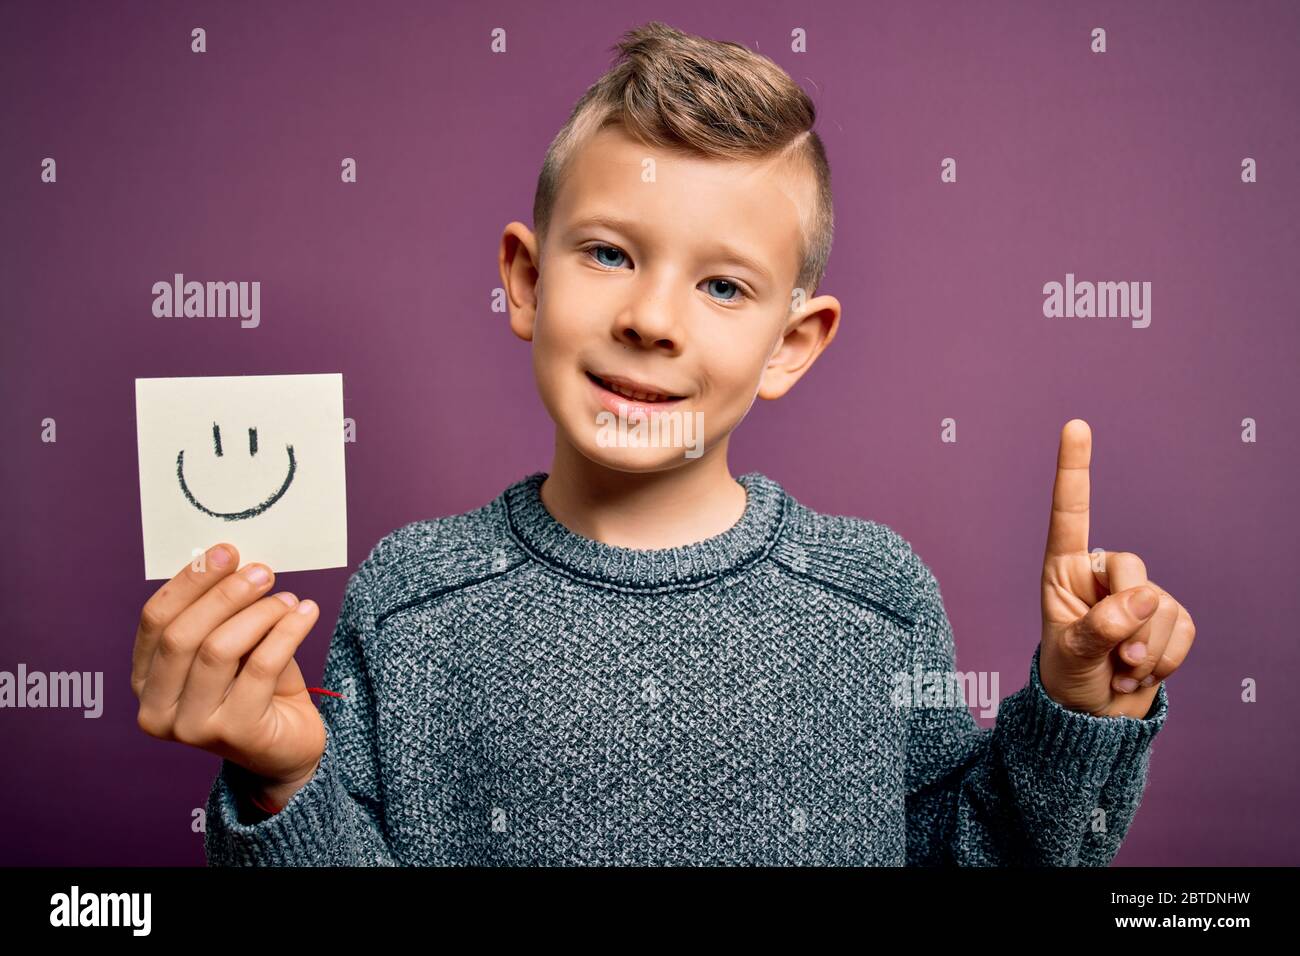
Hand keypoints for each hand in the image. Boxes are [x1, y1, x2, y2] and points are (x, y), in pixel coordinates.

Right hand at [133, 543, 325, 799]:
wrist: (290, 749)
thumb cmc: (258, 690)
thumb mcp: (233, 648)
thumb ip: (222, 615)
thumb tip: (235, 562)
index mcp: (145, 681)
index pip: (156, 620)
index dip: (189, 582)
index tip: (226, 551)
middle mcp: (158, 710)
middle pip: (183, 635)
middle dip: (224, 594)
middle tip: (262, 571)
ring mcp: (193, 728)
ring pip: (220, 650)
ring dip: (259, 614)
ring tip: (288, 599)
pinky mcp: (236, 733)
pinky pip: (262, 667)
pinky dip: (286, 632)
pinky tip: (305, 613)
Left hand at [1038, 420, 1196, 717]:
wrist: (1094, 720)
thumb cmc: (1068, 680)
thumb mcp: (1070, 656)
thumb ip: (1100, 627)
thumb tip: (1144, 598)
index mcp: (1063, 571)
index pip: (1070, 513)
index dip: (1074, 469)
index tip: (1075, 424)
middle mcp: (1101, 575)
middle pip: (1131, 568)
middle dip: (1127, 619)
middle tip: (1114, 660)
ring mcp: (1138, 595)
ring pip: (1161, 605)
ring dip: (1145, 651)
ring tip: (1120, 673)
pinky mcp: (1168, 619)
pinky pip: (1182, 629)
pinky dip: (1165, 659)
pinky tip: (1141, 676)